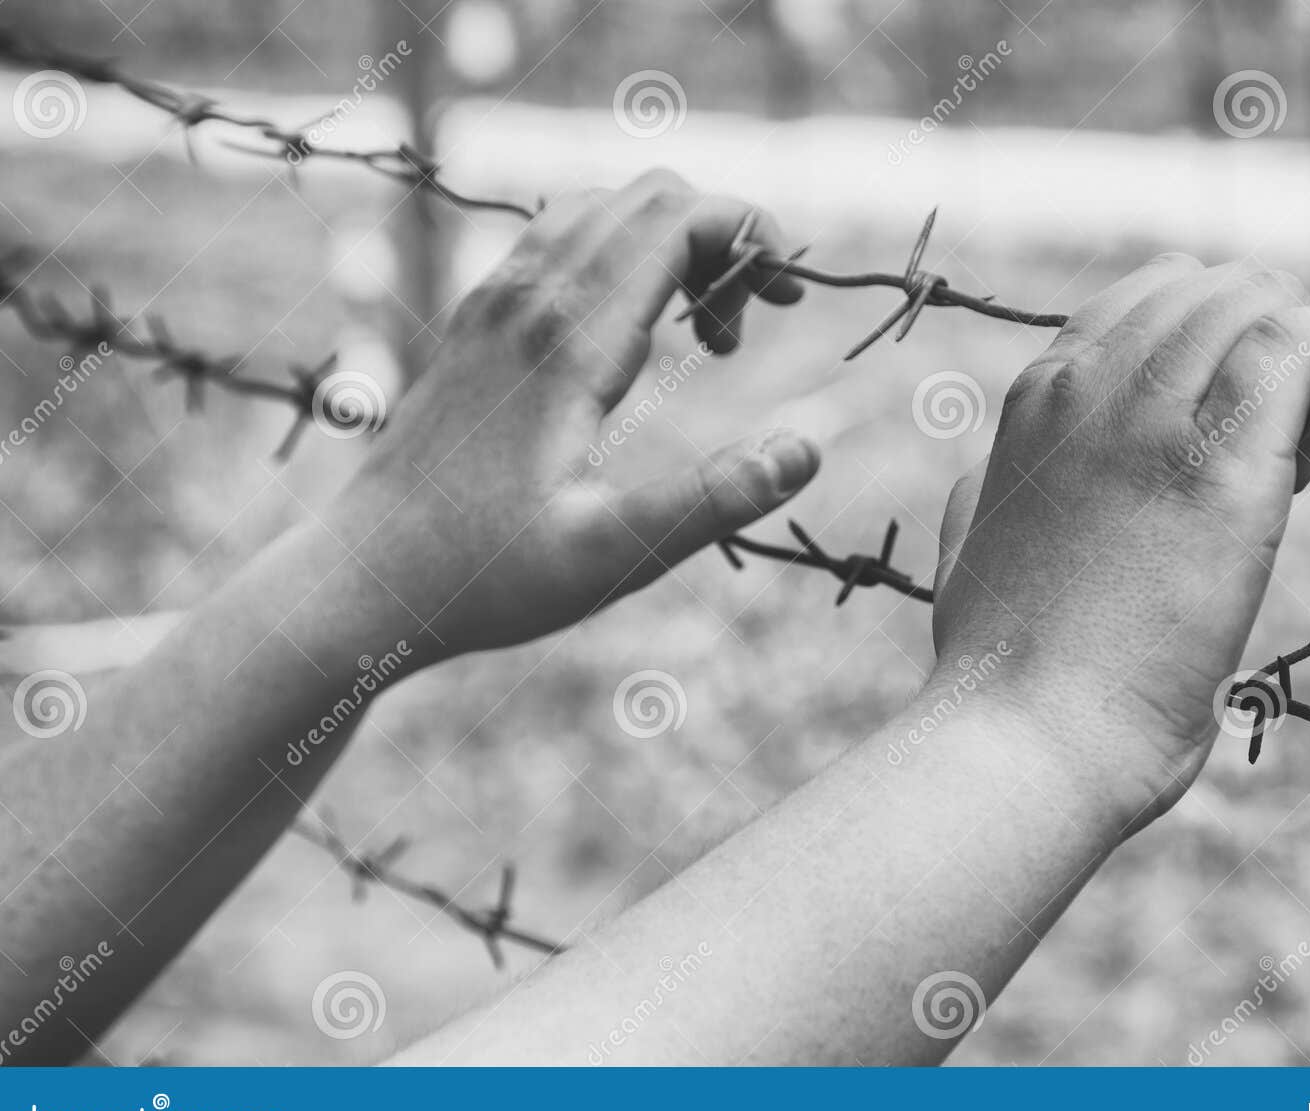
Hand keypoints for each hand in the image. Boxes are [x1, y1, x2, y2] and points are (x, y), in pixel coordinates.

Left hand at [336, 169, 818, 655]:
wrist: (365, 580)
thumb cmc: (485, 579)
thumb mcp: (613, 556)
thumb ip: (714, 502)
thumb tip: (808, 451)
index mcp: (569, 340)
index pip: (680, 217)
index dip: (754, 234)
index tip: (791, 297)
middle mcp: (527, 300)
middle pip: (649, 196)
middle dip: (724, 236)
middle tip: (746, 331)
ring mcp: (492, 304)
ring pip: (602, 210)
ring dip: (671, 246)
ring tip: (701, 339)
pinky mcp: (474, 324)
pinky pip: (559, 242)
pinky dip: (621, 259)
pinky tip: (634, 346)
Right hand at [928, 254, 1309, 831]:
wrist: (1026, 734)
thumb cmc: (997, 666)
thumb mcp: (970, 545)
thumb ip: (989, 491)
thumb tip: (991, 475)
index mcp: (1035, 402)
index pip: (1145, 298)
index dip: (1205, 333)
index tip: (1232, 398)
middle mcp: (1088, 388)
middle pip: (1205, 285)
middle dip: (1260, 324)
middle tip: (1289, 406)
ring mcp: (1151, 423)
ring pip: (1255, 299)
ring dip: (1305, 339)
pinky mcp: (1221, 473)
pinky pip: (1296, 346)